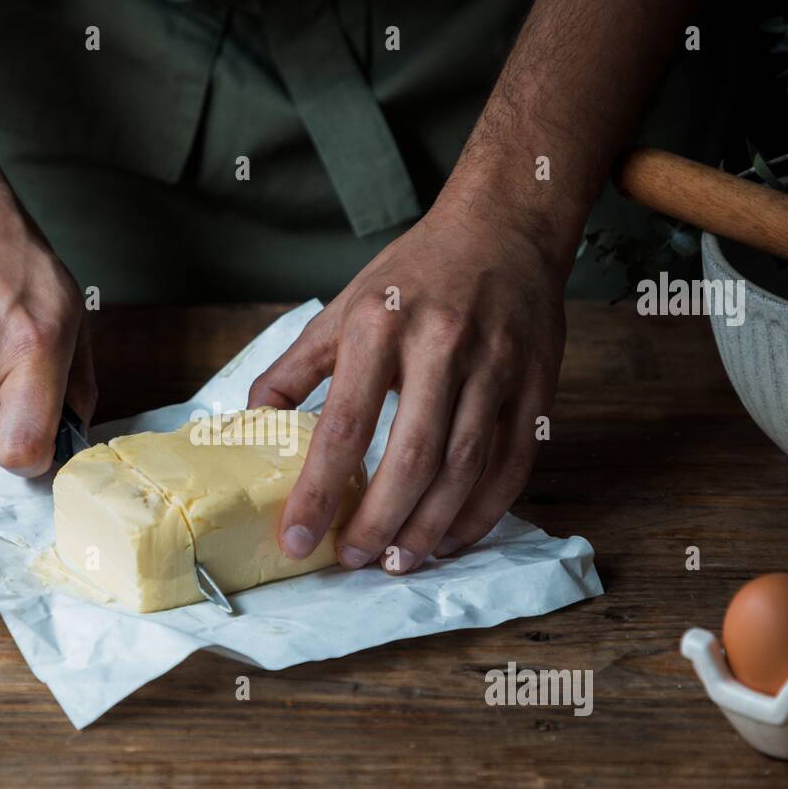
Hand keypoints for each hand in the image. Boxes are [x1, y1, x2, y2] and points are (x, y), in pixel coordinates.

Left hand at [248, 198, 565, 573]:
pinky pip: (512, 463)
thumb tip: (251, 425)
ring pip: (464, 467)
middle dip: (379, 521)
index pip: (344, 426)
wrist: (503, 228)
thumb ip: (294, 369)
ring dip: (431, 527)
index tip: (296, 538)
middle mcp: (441, 344)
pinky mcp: (537, 382)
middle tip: (355, 560)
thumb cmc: (413, 275)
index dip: (317, 492)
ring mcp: (496, 365)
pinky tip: (454, 536)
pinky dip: (483, 510)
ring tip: (399, 560)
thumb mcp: (342, 308)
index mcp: (380, 326)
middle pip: (412, 456)